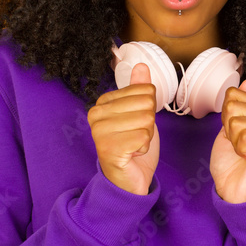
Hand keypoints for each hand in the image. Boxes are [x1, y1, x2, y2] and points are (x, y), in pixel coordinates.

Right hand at [87, 63, 159, 195]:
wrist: (129, 179)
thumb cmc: (133, 146)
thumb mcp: (140, 113)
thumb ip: (138, 90)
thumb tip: (141, 66)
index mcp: (102, 103)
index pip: (144, 90)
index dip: (148, 109)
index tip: (135, 124)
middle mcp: (96, 115)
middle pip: (146, 104)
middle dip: (149, 123)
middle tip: (136, 136)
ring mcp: (100, 132)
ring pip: (146, 120)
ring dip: (147, 136)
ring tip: (134, 145)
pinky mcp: (109, 148)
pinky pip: (143, 137)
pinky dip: (144, 148)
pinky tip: (133, 154)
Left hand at [210, 78, 245, 203]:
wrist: (234, 192)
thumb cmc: (233, 162)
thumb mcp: (231, 127)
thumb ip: (241, 104)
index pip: (235, 96)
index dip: (226, 117)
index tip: (235, 135)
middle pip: (235, 107)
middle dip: (229, 129)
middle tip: (239, 146)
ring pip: (238, 122)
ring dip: (234, 141)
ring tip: (244, 153)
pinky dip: (240, 149)